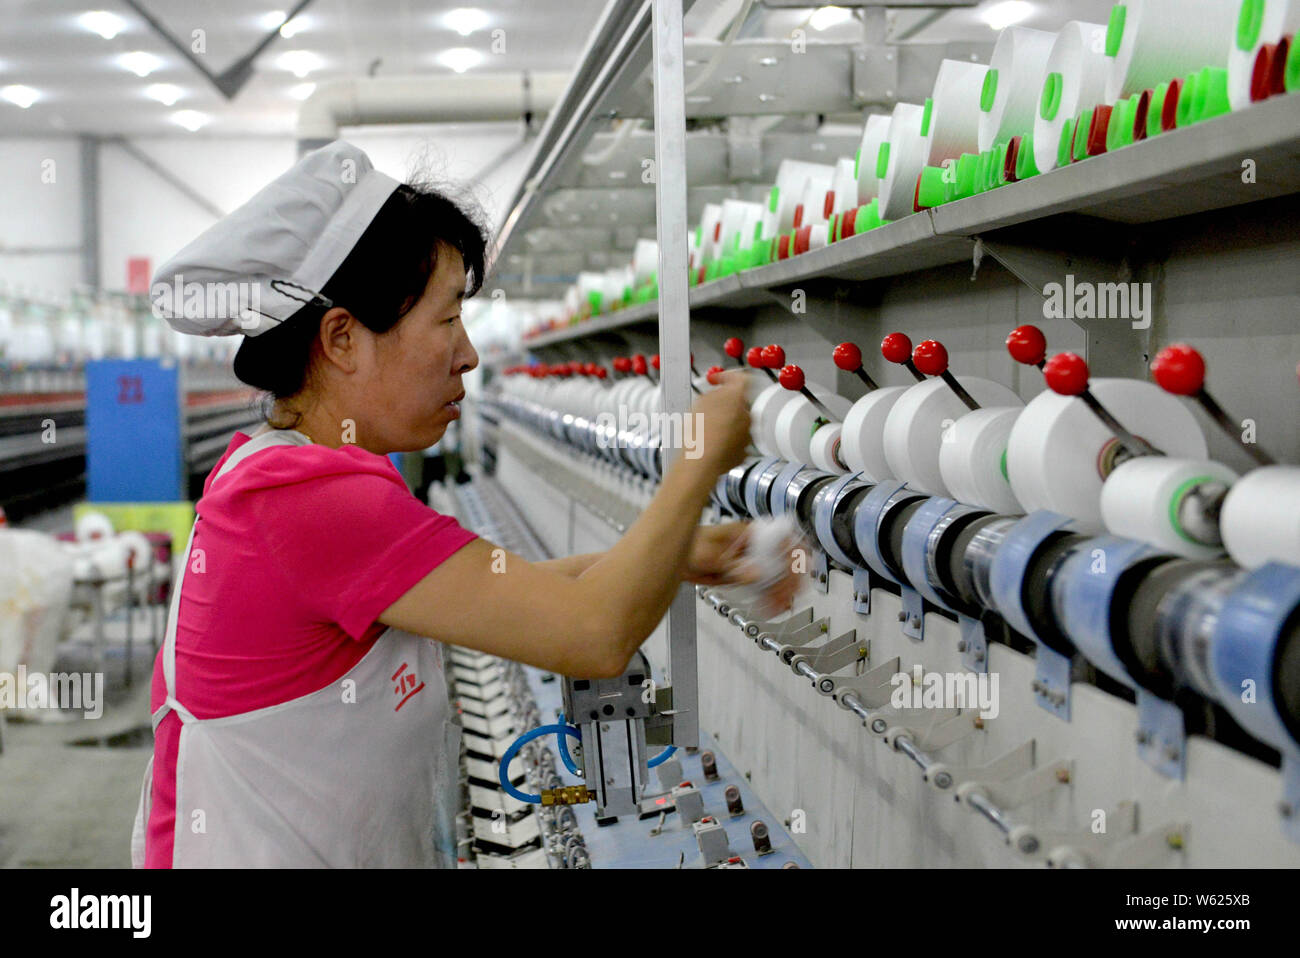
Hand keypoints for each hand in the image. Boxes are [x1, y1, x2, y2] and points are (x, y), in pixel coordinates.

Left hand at [682, 521, 802, 615]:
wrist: (679, 557)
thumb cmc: (690, 545)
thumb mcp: (709, 555)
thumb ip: (732, 564)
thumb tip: (755, 573)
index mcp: (749, 532)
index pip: (780, 538)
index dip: (793, 552)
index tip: (799, 568)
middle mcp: (755, 546)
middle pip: (783, 560)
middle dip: (789, 577)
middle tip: (789, 593)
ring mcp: (752, 561)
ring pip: (776, 576)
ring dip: (781, 591)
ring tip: (782, 605)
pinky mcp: (746, 575)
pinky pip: (763, 587)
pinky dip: (769, 597)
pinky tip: (772, 607)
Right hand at [685, 370, 751, 474]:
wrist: (701, 460)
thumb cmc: (699, 432)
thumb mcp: (701, 401)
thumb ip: (715, 391)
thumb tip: (718, 391)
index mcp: (738, 396)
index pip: (740, 378)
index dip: (725, 377)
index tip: (716, 380)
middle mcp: (748, 415)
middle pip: (740, 403)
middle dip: (726, 403)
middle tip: (709, 405)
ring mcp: (747, 435)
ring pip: (738, 423)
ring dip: (725, 423)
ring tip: (706, 427)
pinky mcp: (743, 452)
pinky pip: (735, 441)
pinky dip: (726, 440)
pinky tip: (711, 442)